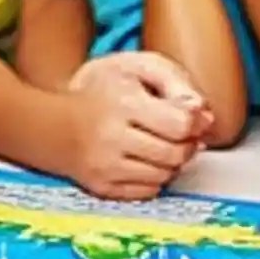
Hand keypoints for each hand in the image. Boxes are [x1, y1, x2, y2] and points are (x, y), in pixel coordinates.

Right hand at [67, 53, 212, 200]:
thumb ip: (176, 82)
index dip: (197, 123)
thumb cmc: (104, 92)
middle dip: (189, 144)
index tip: (196, 118)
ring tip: (164, 144)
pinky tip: (148, 159)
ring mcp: (105, 166)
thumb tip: (204, 115)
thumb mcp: (138, 67)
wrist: (55, 124)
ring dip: (174, 162)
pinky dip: (156, 177)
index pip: (180, 124)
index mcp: (123, 103)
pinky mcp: (102, 187)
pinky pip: (148, 191)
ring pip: (165, 175)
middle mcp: (112, 138)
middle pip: (176, 154)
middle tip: (184, 134)